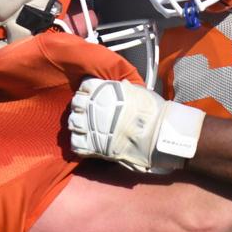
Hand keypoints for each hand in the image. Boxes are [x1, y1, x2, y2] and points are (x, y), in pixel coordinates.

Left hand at [69, 78, 205, 173]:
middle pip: (76, 104)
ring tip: (87, 129)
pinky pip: (76, 144)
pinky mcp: (93, 146)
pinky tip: (87, 143)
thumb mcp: (138, 92)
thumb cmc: (152, 112)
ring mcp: (91, 127)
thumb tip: (122, 84)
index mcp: (105, 91)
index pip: (85, 86)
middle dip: (80, 108)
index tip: (90, 96)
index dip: (87, 91)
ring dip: (78, 126)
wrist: (157, 135)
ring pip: (73, 124)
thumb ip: (125, 88)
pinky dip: (80, 144)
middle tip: (88, 114)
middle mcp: (94, 107)